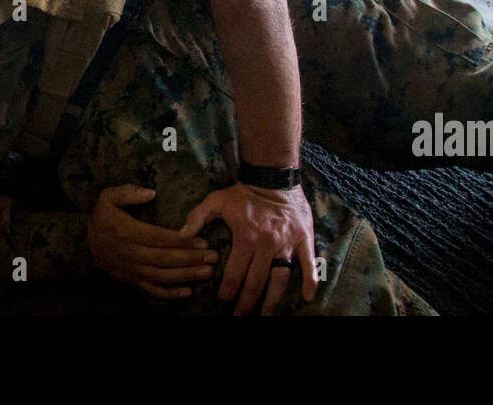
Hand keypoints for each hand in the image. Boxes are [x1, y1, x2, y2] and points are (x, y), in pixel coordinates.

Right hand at [87, 186, 217, 298]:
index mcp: (127, 232)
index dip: (181, 241)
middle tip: (214, 257)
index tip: (202, 240)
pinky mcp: (131, 280)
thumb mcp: (108, 196)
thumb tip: (151, 193)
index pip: (158, 238)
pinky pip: (152, 290)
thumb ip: (129, 192)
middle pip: (164, 259)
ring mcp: (131, 270)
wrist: (83, 243)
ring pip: (161, 276)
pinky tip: (188, 292)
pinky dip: (170, 294)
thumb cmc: (101, 216)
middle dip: (191, 259)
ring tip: (207, 272)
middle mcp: (131, 253)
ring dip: (186, 276)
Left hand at [181, 181, 316, 315]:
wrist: (274, 176)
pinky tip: (309, 297)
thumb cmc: (244, 192)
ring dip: (273, 302)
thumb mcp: (217, 200)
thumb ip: (197, 217)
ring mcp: (287, 244)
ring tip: (266, 317)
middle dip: (246, 304)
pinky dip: (311, 280)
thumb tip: (182, 235)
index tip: (222, 302)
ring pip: (280, 280)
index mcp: (245, 238)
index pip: (234, 273)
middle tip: (240, 317)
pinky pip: (309, 263)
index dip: (226, 291)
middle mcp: (266, 245)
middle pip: (256, 283)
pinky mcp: (303, 239)